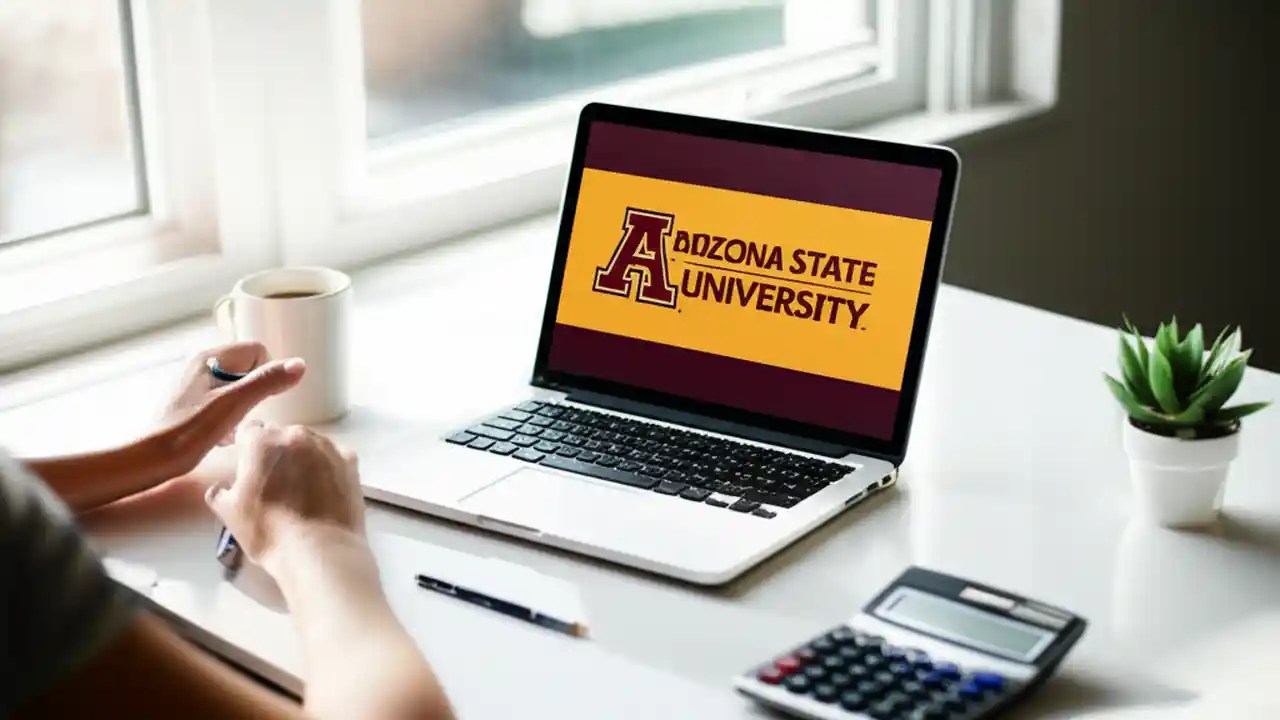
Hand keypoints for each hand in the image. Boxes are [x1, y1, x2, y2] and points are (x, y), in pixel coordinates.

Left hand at [152, 343, 305, 479]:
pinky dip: (228, 419)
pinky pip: (223, 403)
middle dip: (254, 395)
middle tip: (240, 417)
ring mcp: (194, 385)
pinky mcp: (190, 404)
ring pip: (237, 389)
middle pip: (248, 370)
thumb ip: (267, 382)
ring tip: (229, 429)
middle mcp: (201, 365)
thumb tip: (299, 365)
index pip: (257, 351)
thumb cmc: (188, 431)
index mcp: (209, 357)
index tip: (255, 401)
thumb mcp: (233, 405)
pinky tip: (220, 436)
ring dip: (242, 409)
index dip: (264, 376)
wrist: (150, 460)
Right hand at [205, 424, 364, 568]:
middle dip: (274, 450)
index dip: (245, 446)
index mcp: (262, 442)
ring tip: (300, 484)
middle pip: (280, 434)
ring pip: (309, 442)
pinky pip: (334, 456)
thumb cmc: (269, 532)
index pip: (248, 431)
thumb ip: (220, 493)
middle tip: (271, 477)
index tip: (245, 461)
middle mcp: (296, 435)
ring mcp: (327, 447)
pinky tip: (324, 487)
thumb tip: (220, 488)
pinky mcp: (350, 463)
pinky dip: (327, 466)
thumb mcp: (230, 514)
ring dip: (302, 455)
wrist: (320, 552)